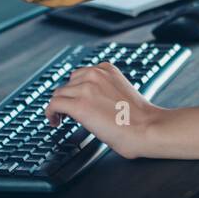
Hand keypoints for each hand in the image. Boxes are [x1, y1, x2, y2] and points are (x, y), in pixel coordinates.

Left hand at [44, 62, 163, 159]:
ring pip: (59, 94)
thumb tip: (91, 101)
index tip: (74, 100)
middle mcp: (94, 74)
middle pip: (67, 84)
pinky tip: (55, 122)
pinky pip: (53, 105)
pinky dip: (50, 113)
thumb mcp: (121, 91)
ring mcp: (85, 89)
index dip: (75, 90)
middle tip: (69, 113)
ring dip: (59, 106)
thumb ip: (105, 88)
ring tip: (61, 119)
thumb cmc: (140, 118)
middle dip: (68, 98)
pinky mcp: (78, 105)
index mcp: (106, 69)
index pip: (79, 75)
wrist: (147, 128)